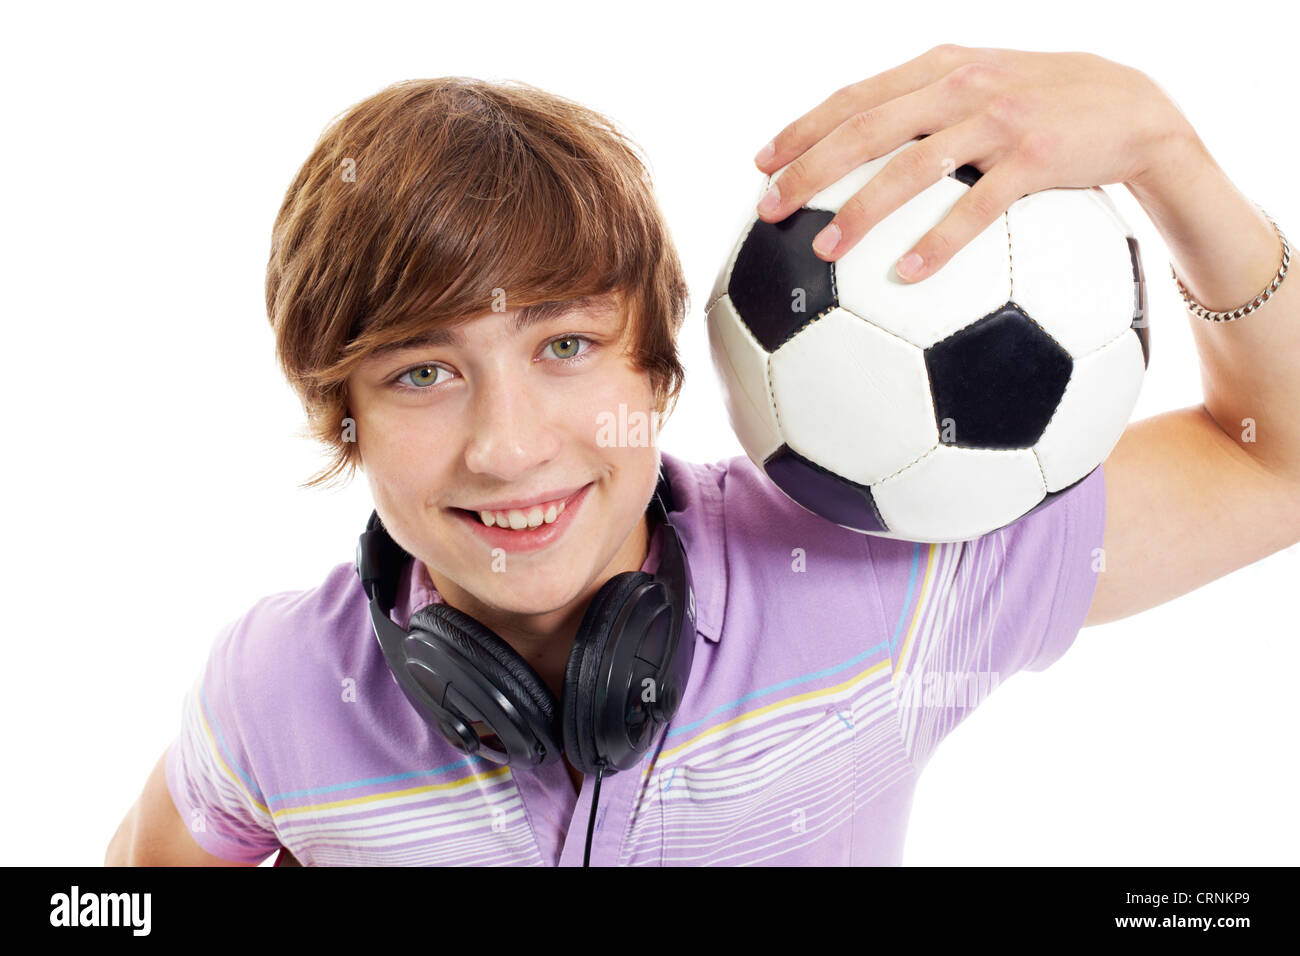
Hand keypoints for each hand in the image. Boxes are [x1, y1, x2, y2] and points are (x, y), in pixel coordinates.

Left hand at [753, 44, 1195, 281]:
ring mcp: (997, 118)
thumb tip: (860, 154)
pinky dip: (941, 241)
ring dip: (861, 209)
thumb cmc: (1045, 110)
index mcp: (940, 68)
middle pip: (867, 128)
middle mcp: (960, 85)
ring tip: (821, 250)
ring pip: (912, 165)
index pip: (856, 96)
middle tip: (768, 209)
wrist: (1137, 108)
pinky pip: (978, 207)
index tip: (761, 164)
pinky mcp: (1035, 157)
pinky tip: (909, 274)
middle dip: (809, 169)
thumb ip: (927, 111)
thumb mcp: (984, 90)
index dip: (803, 128)